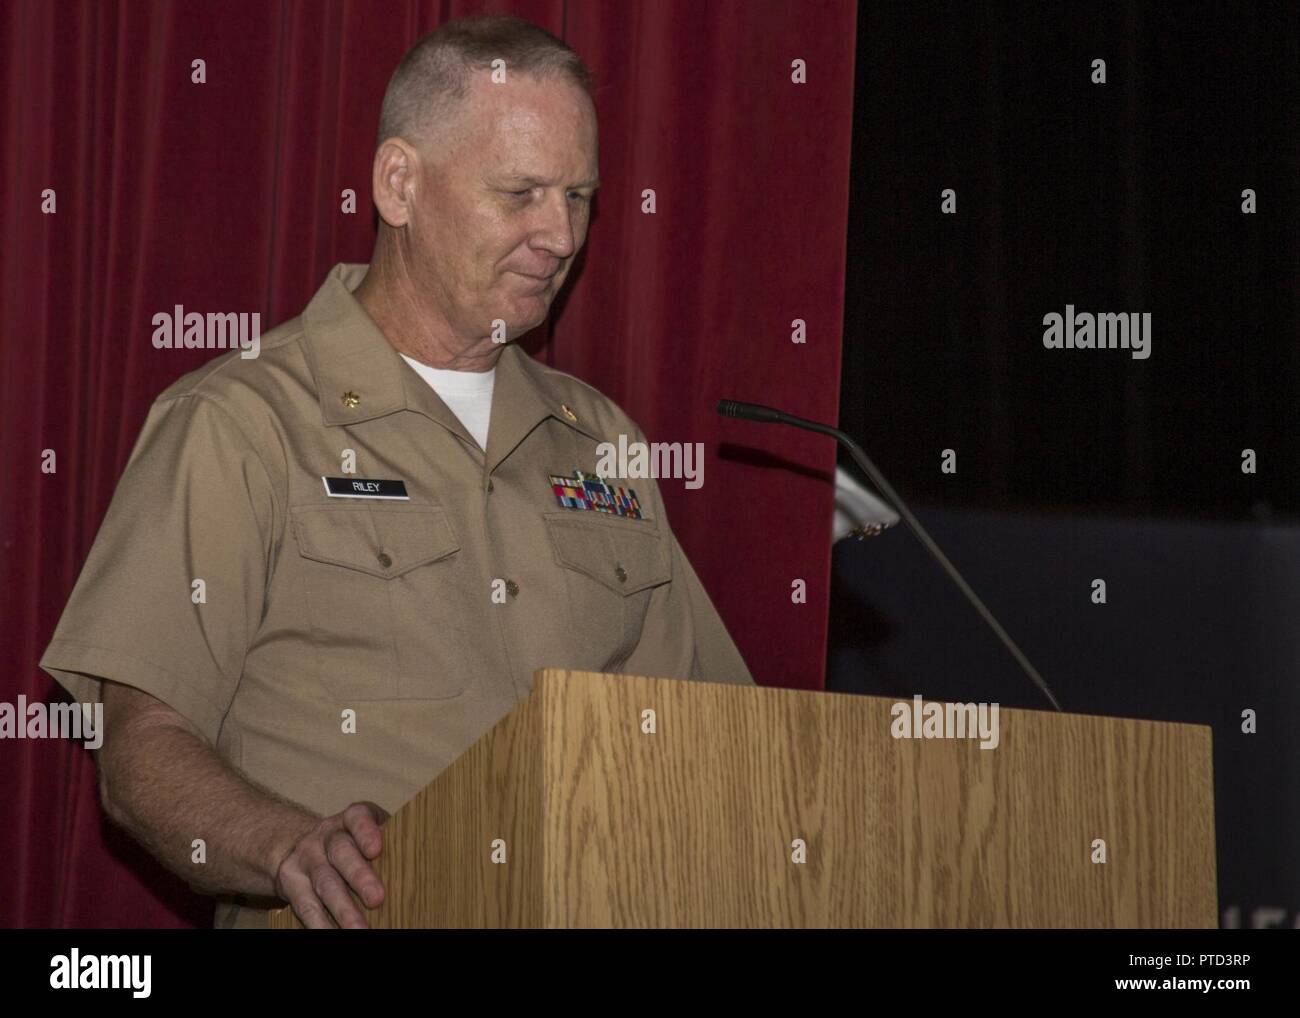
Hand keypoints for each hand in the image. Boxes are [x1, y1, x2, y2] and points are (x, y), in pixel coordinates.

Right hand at [273, 801, 388, 928]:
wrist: (297, 843)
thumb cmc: (351, 842)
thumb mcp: (364, 833)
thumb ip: (387, 845)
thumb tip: (416, 877)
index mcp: (350, 819)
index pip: (358, 818)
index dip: (366, 832)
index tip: (376, 849)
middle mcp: (326, 835)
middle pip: (341, 853)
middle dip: (359, 876)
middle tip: (377, 898)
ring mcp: (307, 858)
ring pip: (324, 883)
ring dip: (342, 909)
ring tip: (359, 930)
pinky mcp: (291, 882)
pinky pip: (306, 905)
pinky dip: (320, 923)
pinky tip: (332, 934)